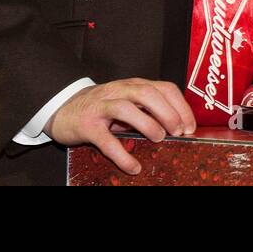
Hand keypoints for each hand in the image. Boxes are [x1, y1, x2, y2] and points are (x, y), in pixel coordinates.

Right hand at [44, 78, 196, 174]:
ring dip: (147, 123)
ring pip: (126, 108)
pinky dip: (121, 154)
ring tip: (159, 139)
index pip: (163, 88)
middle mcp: (118, 91)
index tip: (190, 126)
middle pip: (147, 93)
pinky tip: (132, 166)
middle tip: (179, 132)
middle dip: (168, 112)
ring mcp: (101, 107)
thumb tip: (176, 127)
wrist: (62, 108)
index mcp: (133, 86)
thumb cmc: (100, 108)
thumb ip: (147, 110)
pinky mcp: (87, 125)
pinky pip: (105, 139)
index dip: (180, 106)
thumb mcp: (126, 102)